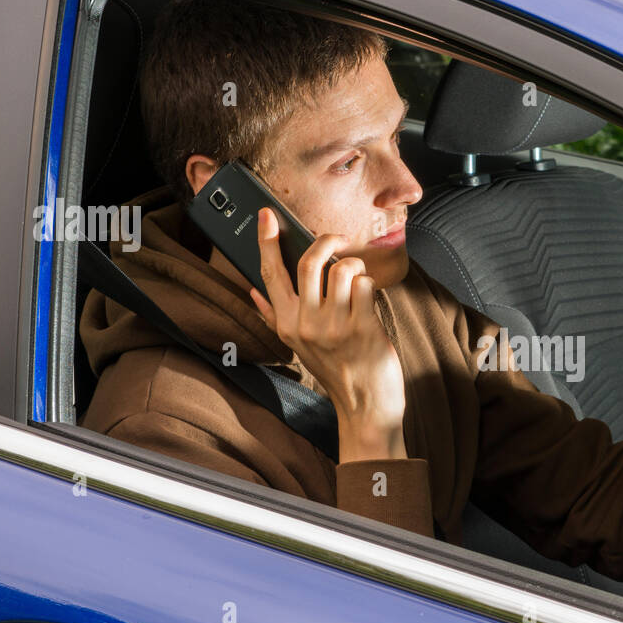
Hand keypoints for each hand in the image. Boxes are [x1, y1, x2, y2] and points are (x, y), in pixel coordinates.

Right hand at [248, 207, 406, 461]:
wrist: (364, 406)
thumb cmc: (335, 371)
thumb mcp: (299, 347)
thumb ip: (275, 318)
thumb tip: (253, 293)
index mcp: (286, 325)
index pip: (271, 274)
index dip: (267, 241)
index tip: (266, 215)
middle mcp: (305, 324)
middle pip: (309, 262)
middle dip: (326, 241)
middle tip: (337, 240)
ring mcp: (334, 327)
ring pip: (342, 269)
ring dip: (354, 266)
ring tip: (357, 280)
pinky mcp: (362, 328)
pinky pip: (365, 285)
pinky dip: (369, 285)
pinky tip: (369, 301)